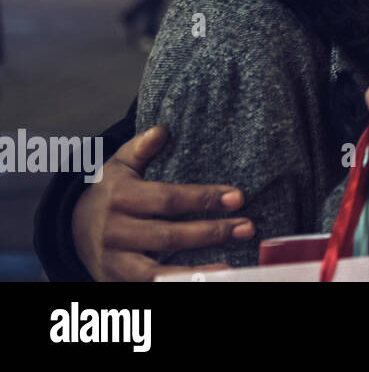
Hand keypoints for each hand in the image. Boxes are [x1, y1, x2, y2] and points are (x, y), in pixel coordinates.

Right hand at [71, 126, 250, 280]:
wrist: (73, 228)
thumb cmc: (110, 192)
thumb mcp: (119, 166)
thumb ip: (140, 148)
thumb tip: (162, 130)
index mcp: (121, 198)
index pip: (169, 199)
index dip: (203, 198)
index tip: (237, 197)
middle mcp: (115, 231)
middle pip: (169, 236)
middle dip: (211, 233)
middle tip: (246, 227)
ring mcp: (114, 261)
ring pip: (157, 271)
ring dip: (196, 271)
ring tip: (230, 268)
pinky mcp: (116, 282)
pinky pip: (148, 288)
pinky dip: (175, 286)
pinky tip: (204, 282)